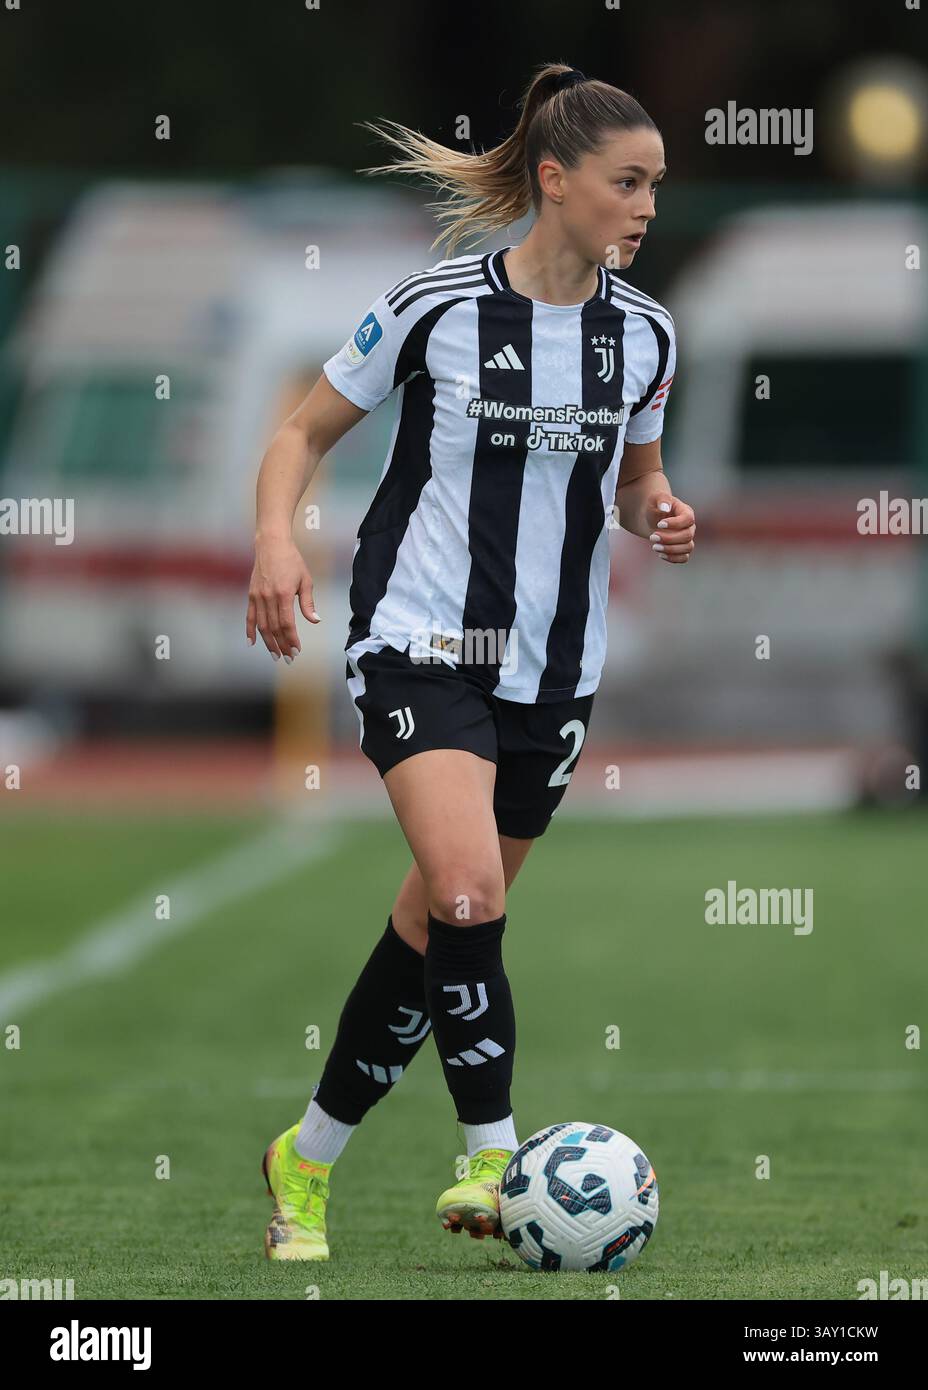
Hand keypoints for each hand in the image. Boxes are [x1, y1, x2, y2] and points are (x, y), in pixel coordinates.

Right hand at [246, 537, 319, 659]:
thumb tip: (315, 620)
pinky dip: (250, 630)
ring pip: (262, 625)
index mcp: (284, 594)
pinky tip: (252, 643)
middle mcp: (269, 597)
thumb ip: (308, 603)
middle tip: (288, 658)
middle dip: (282, 645)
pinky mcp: (251, 595)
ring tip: (275, 655)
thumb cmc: (292, 561)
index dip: (291, 639)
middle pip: (275, 628)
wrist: (271, 545)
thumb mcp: (305, 580)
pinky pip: (250, 616)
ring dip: (268, 642)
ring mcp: (258, 596)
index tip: (297, 650)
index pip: (287, 624)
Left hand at [646, 495, 694, 563]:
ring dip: (670, 549)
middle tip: (652, 537)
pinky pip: (684, 558)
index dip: (675, 524)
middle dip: (669, 538)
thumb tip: (665, 508)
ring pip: (688, 548)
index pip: (688, 519)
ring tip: (654, 546)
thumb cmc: (655, 506)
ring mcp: (687, 538)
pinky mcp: (682, 549)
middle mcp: (690, 526)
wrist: (651, 518)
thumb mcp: (656, 498)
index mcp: (686, 512)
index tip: (659, 524)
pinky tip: (660, 554)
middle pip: (687, 536)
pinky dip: (673, 558)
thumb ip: (662, 500)